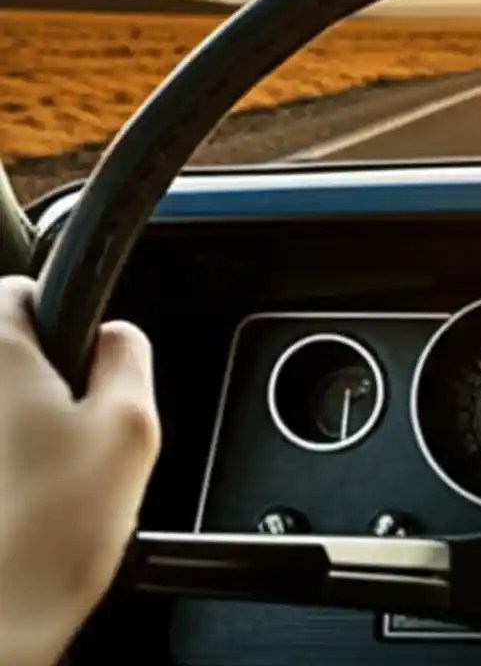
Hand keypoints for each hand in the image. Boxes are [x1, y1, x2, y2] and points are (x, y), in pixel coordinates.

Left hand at [0, 276, 159, 665]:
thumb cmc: (53, 529)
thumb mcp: (132, 426)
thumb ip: (131, 358)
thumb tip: (121, 336)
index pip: (21, 286)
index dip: (65, 315)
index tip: (85, 357)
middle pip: (6, 353)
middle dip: (41, 378)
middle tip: (77, 431)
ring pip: (2, 406)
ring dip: (19, 426)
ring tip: (46, 477)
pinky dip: (9, 463)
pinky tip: (20, 504)